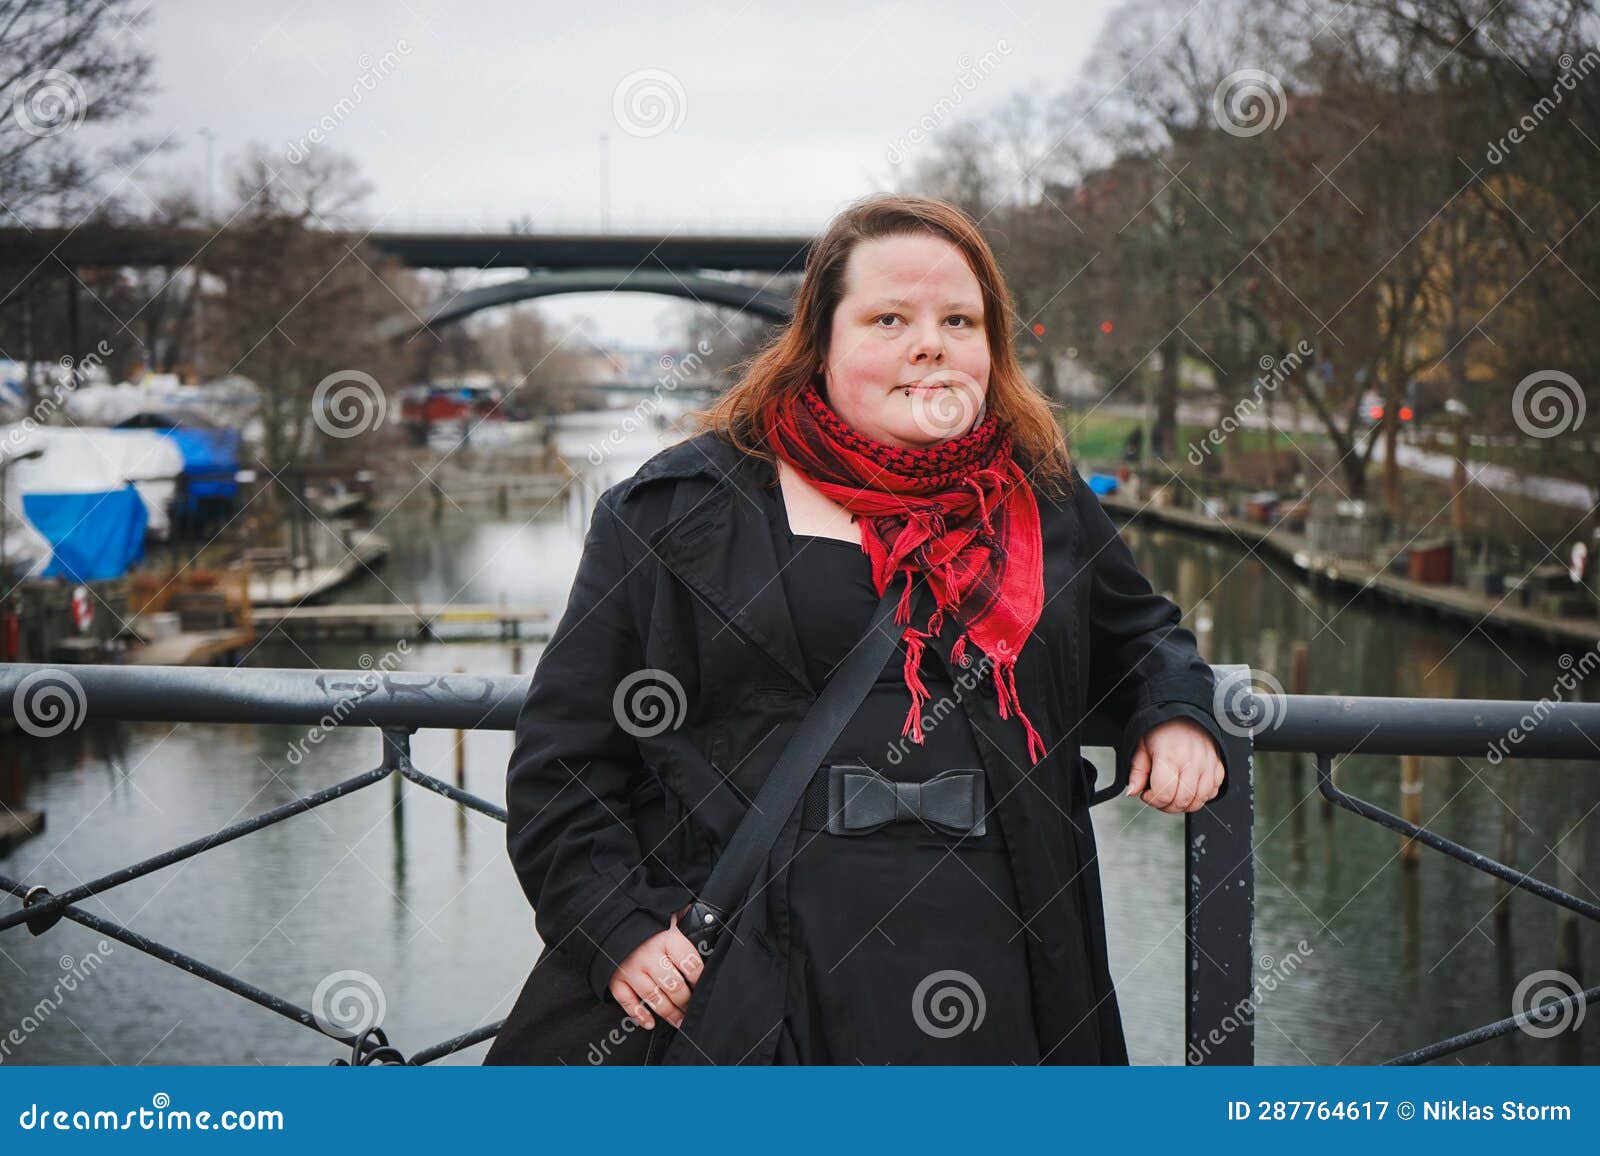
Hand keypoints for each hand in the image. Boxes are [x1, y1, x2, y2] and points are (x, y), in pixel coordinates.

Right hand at [606, 905, 701, 1028]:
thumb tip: (710, 922)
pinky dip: (638, 1014)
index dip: (700, 980)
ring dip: (669, 1014)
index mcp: (667, 937)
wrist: (612, 916)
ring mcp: (631, 969)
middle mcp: (649, 955)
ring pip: (654, 998)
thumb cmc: (647, 917)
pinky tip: (650, 1022)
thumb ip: (689, 920)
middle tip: (694, 1010)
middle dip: (687, 1002)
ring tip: (680, 1022)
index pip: (691, 965)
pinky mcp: (615, 979)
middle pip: (674, 986)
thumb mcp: (671, 913)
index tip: (704, 988)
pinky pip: (627, 1002)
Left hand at [1125, 718, 1224, 812]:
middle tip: (1159, 797)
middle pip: (1181, 801)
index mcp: (1170, 756)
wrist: (1185, 715)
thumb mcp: (1142, 747)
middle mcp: (1191, 762)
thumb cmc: (1163, 730)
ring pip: (1199, 801)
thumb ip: (1137, 772)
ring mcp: (1207, 765)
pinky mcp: (1218, 767)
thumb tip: (1132, 791)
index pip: (1164, 793)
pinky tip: (1189, 790)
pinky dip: (1201, 797)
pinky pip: (1213, 792)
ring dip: (1184, 805)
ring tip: (1173, 796)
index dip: (1152, 800)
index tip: (1148, 794)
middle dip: (1167, 806)